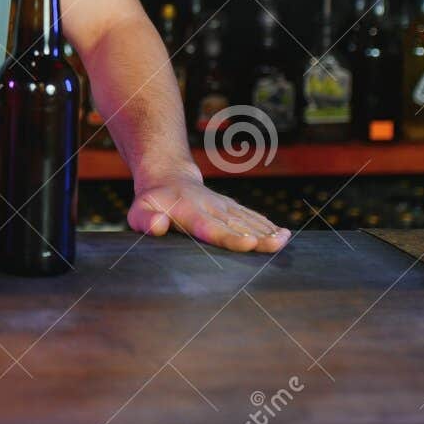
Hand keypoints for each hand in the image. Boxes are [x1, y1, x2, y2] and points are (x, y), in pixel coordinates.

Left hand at [128, 178, 290, 253]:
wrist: (168, 177)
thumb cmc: (152, 202)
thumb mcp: (138, 210)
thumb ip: (145, 219)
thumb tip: (158, 226)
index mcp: (190, 213)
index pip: (212, 227)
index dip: (230, 236)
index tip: (248, 243)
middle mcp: (211, 209)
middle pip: (237, 225)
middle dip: (258, 236)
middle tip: (276, 245)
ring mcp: (223, 207)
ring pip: (248, 220)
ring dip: (268, 231)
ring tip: (285, 241)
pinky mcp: (231, 207)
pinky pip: (251, 216)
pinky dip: (268, 225)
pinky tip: (283, 235)